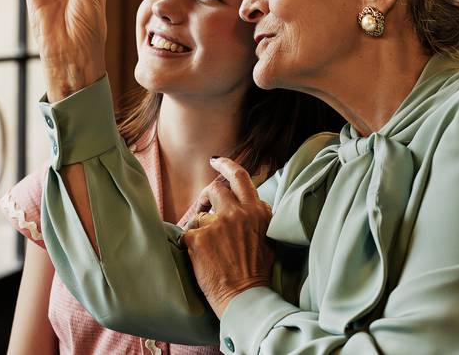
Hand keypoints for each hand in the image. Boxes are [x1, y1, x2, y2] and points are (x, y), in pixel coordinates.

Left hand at [183, 158, 274, 317]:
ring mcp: (217, 224)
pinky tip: (200, 257)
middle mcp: (237, 213)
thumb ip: (259, 215)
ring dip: (202, 226)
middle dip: (208, 197)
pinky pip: (189, 232)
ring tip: (208, 247)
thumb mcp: (269, 237)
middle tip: (206, 206)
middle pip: (215, 189)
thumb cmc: (258, 271)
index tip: (216, 161)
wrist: (245, 296)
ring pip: (201, 214)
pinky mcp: (199, 238)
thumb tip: (251, 202)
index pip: (240, 177)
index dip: (226, 165)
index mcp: (256, 211)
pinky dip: (192, 243)